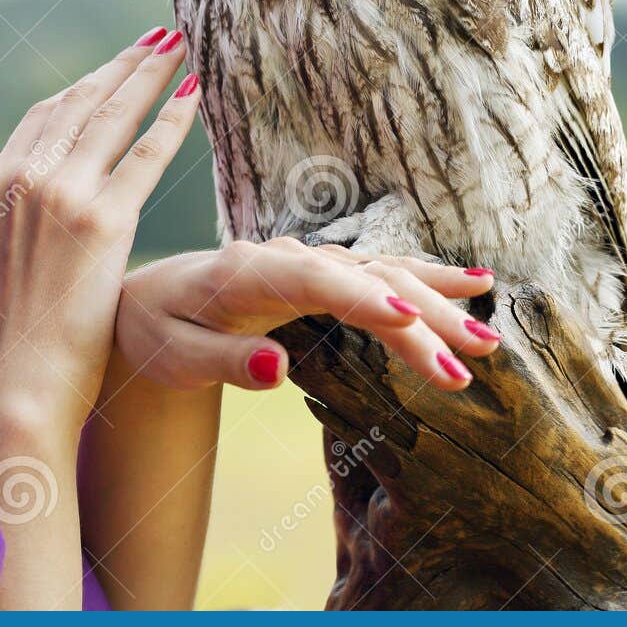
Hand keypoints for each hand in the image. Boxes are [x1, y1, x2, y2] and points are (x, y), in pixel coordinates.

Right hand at [0, 27, 198, 431]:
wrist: (17, 379)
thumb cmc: (20, 336)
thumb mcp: (12, 259)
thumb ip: (35, 221)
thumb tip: (65, 215)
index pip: (47, 114)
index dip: (88, 82)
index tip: (118, 64)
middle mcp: (23, 178)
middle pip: (82, 100)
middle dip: (124, 65)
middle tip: (161, 39)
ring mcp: (60, 195)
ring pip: (114, 115)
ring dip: (151, 76)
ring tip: (182, 50)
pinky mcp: (100, 221)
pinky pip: (145, 155)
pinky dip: (172, 120)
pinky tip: (194, 98)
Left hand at [115, 238, 500, 391]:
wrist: (140, 301)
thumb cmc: (152, 332)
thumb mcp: (171, 356)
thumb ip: (220, 362)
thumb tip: (277, 369)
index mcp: (241, 273)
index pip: (311, 280)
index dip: (361, 297)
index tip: (407, 320)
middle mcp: (280, 257)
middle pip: (360, 278)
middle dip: (419, 316)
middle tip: (472, 361)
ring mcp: (304, 262)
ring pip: (379, 272)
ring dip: (435, 301)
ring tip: (487, 338)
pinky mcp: (319, 273)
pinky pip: (378, 271)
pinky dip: (426, 278)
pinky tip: (474, 285)